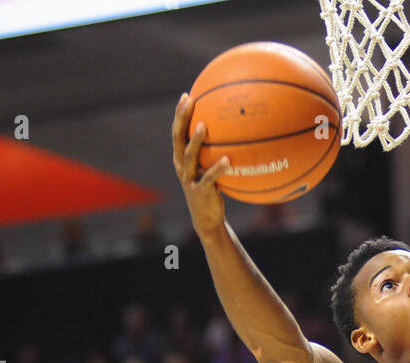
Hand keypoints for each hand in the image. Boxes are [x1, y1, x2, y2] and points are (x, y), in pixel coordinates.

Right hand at [172, 93, 228, 236]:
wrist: (207, 220)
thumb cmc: (211, 191)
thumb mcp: (209, 170)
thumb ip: (213, 153)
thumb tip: (232, 133)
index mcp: (181, 159)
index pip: (178, 132)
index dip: (180, 114)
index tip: (186, 95)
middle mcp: (182, 166)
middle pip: (178, 138)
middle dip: (182, 118)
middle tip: (190, 101)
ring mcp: (189, 178)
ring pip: (190, 156)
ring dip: (196, 140)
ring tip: (204, 126)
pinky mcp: (200, 191)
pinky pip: (209, 178)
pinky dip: (218, 169)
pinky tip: (228, 160)